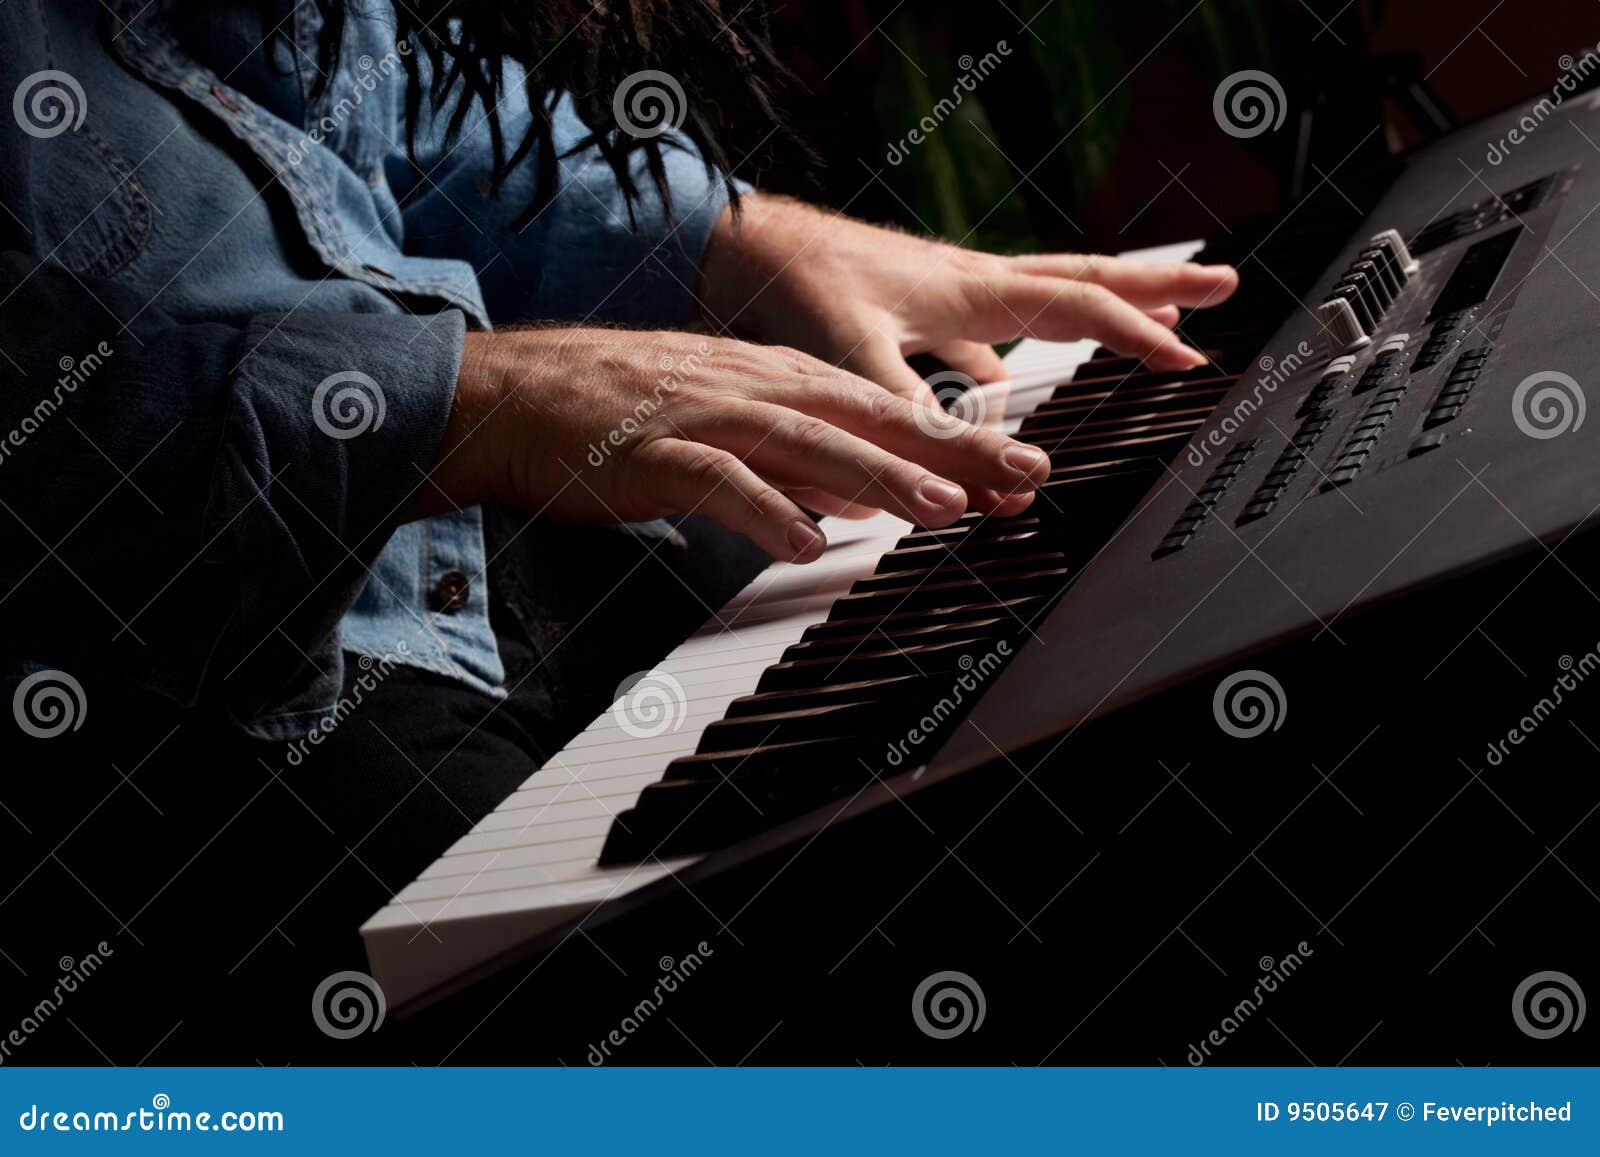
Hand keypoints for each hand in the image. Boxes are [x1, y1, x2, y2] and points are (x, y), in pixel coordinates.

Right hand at [414, 328, 1052, 560]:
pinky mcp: (650, 450)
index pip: (884, 411)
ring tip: (941, 506)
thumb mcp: (726, 430)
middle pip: (865, 417)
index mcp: (774, 383)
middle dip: (949, 449)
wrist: (515, 396)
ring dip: (877, 473)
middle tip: (1021, 477)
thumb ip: (797, 462)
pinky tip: (806, 537)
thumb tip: (863, 498)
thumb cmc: (621, 416)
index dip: (956, 441)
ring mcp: (701, 416)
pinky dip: (762, 506)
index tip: (1021, 472)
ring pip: (804, 441)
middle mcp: (750, 389)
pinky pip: (714, 479)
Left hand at [697, 194, 1238, 401]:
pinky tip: (1005, 374)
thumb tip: (975, 479)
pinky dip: (1014, 345)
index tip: (1191, 358)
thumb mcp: (857, 361)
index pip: (1081, 306)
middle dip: (1158, 283)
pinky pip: (988, 322)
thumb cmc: (794, 287)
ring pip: (1045, 292)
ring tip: (1147, 315)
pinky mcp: (919, 302)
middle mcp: (973, 279)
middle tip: (1220, 283)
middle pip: (1087, 277)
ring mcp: (949, 288)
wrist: (741, 244)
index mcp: (973, 289)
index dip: (1140, 333)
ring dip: (1102, 303)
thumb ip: (916, 421)